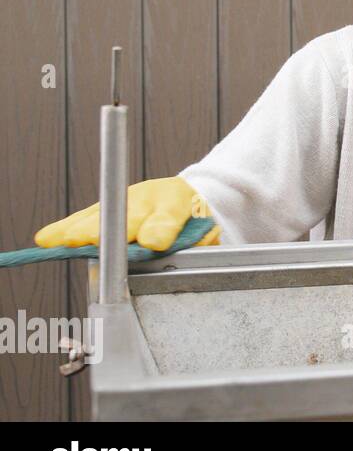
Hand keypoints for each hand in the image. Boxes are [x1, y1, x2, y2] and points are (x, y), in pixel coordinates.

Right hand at [34, 176, 221, 251]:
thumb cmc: (195, 220)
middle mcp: (150, 198)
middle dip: (114, 229)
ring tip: (65, 241)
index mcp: (180, 204)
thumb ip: (199, 243)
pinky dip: (66, 229)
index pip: (170, 216)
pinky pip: (84, 217)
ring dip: (82, 229)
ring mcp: (125, 200)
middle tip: (95, 240)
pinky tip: (47, 238)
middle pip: (130, 215)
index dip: (160, 228)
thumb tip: (185, 256)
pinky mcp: (107, 206)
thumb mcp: (207, 230)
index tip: (153, 242)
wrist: (188, 194)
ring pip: (102, 215)